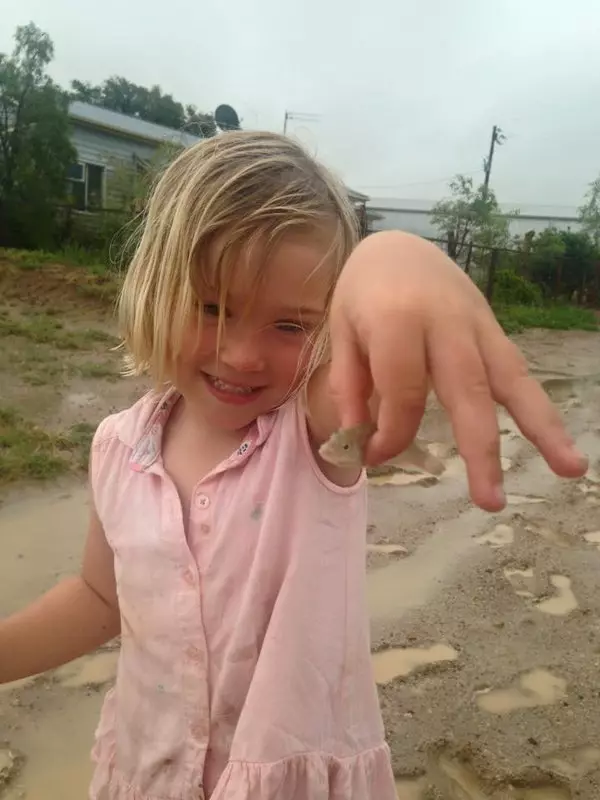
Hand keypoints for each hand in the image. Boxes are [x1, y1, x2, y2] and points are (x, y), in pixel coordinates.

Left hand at [328, 231, 587, 511]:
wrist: (398, 245)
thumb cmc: (363, 292)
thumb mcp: (341, 330)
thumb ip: (349, 384)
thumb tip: (357, 441)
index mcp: (398, 320)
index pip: (403, 394)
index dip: (389, 434)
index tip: (371, 454)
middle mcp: (446, 323)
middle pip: (468, 391)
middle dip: (480, 449)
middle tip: (492, 501)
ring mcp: (478, 325)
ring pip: (513, 379)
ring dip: (542, 426)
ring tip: (570, 469)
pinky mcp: (494, 329)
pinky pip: (519, 370)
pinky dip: (539, 406)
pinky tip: (559, 441)